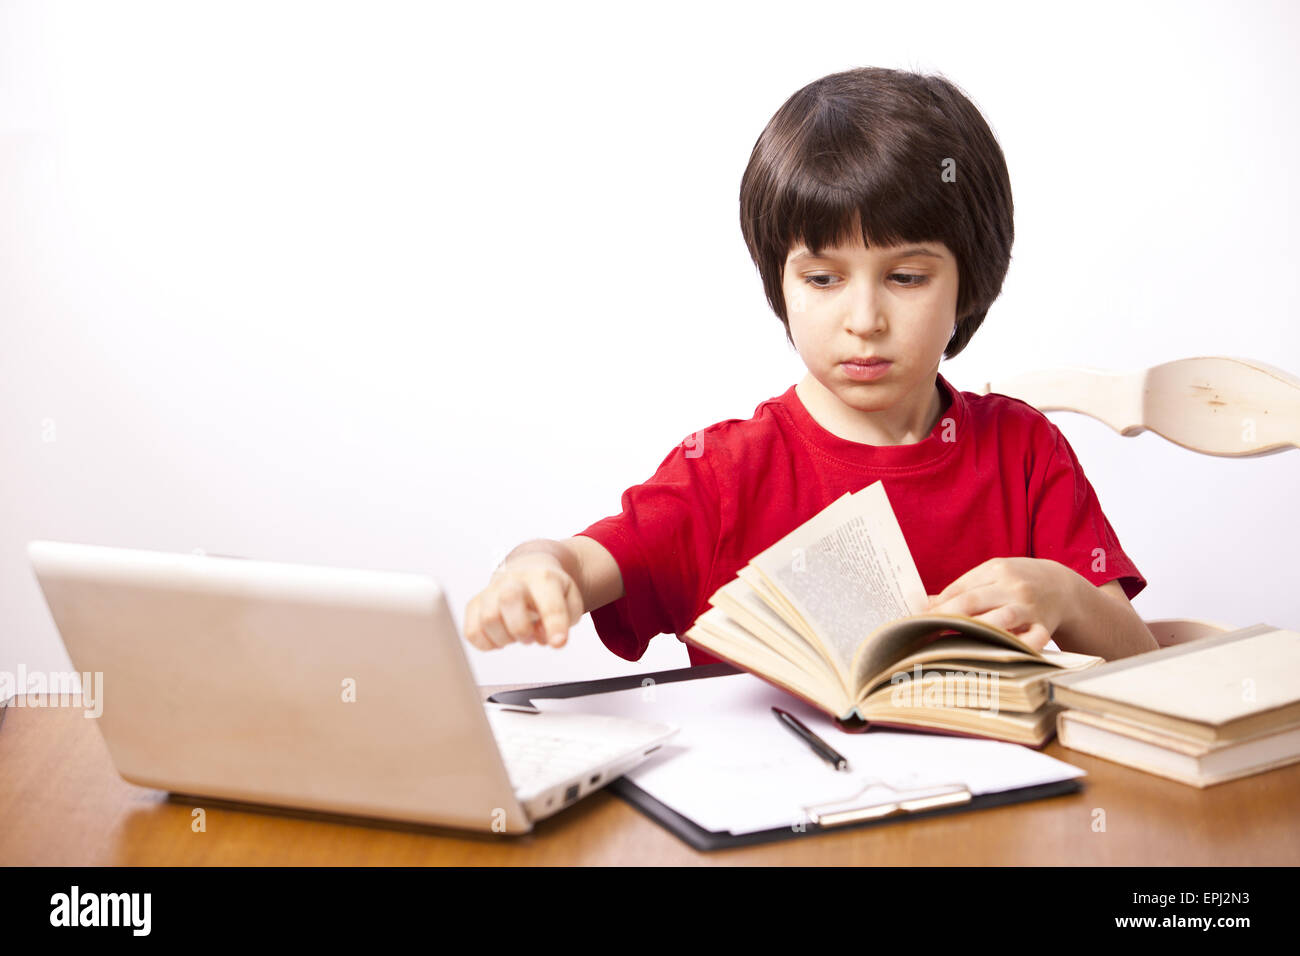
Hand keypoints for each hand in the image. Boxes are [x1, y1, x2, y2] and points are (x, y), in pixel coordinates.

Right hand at [464, 552, 583, 649]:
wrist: (529, 569)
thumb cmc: (551, 590)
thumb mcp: (570, 600)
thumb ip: (565, 619)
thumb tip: (544, 637)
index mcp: (543, 577)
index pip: (548, 602)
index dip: (554, 624)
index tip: (558, 643)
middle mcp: (514, 580)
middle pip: (508, 599)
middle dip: (521, 628)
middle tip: (530, 636)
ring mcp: (491, 590)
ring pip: (488, 619)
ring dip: (505, 638)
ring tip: (517, 635)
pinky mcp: (475, 604)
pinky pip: (471, 631)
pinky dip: (486, 643)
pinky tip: (501, 637)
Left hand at [924, 557, 1074, 652]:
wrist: (1062, 587)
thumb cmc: (1017, 582)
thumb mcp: (992, 574)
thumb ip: (960, 588)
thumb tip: (924, 604)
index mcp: (996, 570)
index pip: (960, 589)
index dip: (936, 606)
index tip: (916, 620)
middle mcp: (1013, 588)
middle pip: (973, 602)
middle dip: (947, 617)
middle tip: (925, 632)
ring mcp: (1030, 608)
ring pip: (999, 620)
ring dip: (973, 633)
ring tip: (950, 645)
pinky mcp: (1044, 628)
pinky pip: (1030, 641)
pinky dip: (1015, 648)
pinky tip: (995, 656)